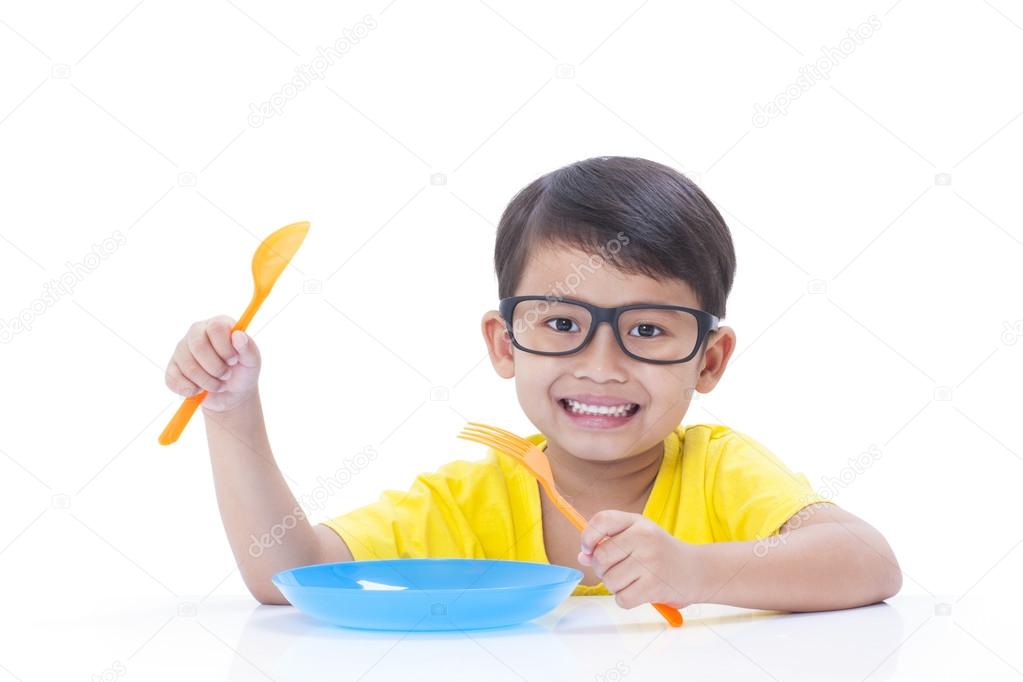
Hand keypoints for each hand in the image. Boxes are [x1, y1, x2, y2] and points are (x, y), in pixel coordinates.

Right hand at [165, 315, 260, 412]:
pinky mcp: (172, 368)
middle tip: (226, 375)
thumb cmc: (243, 373)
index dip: (224, 347)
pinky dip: (191, 390)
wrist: (231, 395)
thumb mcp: (252, 362)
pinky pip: (174, 380)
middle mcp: (197, 332)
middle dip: (215, 368)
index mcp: (218, 325)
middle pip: (198, 346)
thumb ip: (249, 348)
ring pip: (188, 366)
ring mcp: (182, 349)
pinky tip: (201, 390)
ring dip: (207, 382)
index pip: (215, 328)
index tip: (233, 360)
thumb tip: (238, 335)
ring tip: (218, 385)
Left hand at [578, 510, 705, 609]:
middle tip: (618, 569)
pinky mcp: (653, 586)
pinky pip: (622, 598)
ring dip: (616, 586)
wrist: (697, 571)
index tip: (588, 549)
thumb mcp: (638, 536)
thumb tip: (583, 555)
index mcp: (638, 522)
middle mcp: (644, 538)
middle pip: (600, 557)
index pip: (602, 521)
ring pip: (609, 581)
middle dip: (602, 569)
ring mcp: (649, 562)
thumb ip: (610, 541)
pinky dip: (626, 599)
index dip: (588, 537)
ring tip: (634, 580)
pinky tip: (640, 591)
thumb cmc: (661, 553)